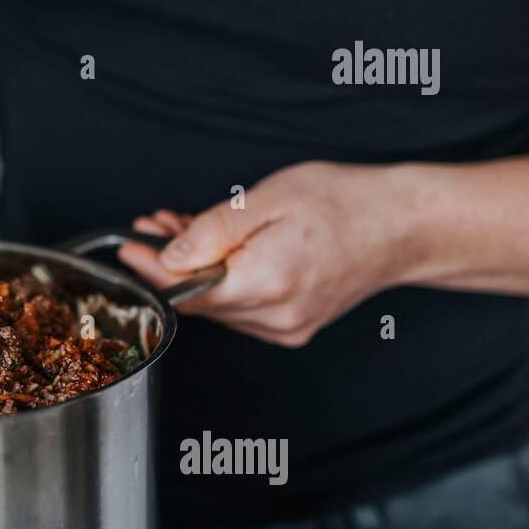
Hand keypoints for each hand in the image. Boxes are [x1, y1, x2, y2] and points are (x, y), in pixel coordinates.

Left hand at [118, 162, 412, 346]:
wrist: (402, 226)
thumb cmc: (343, 203)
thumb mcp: (268, 200)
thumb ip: (212, 231)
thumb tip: (168, 257)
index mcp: (266, 284)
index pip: (185, 289)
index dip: (150, 269)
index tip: (127, 248)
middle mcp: (274, 318)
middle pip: (198, 297)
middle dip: (169, 262)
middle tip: (152, 227)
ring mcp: (284, 328)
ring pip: (217, 301)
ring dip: (193, 268)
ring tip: (180, 227)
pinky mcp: (290, 328)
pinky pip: (240, 304)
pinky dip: (221, 277)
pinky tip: (213, 248)